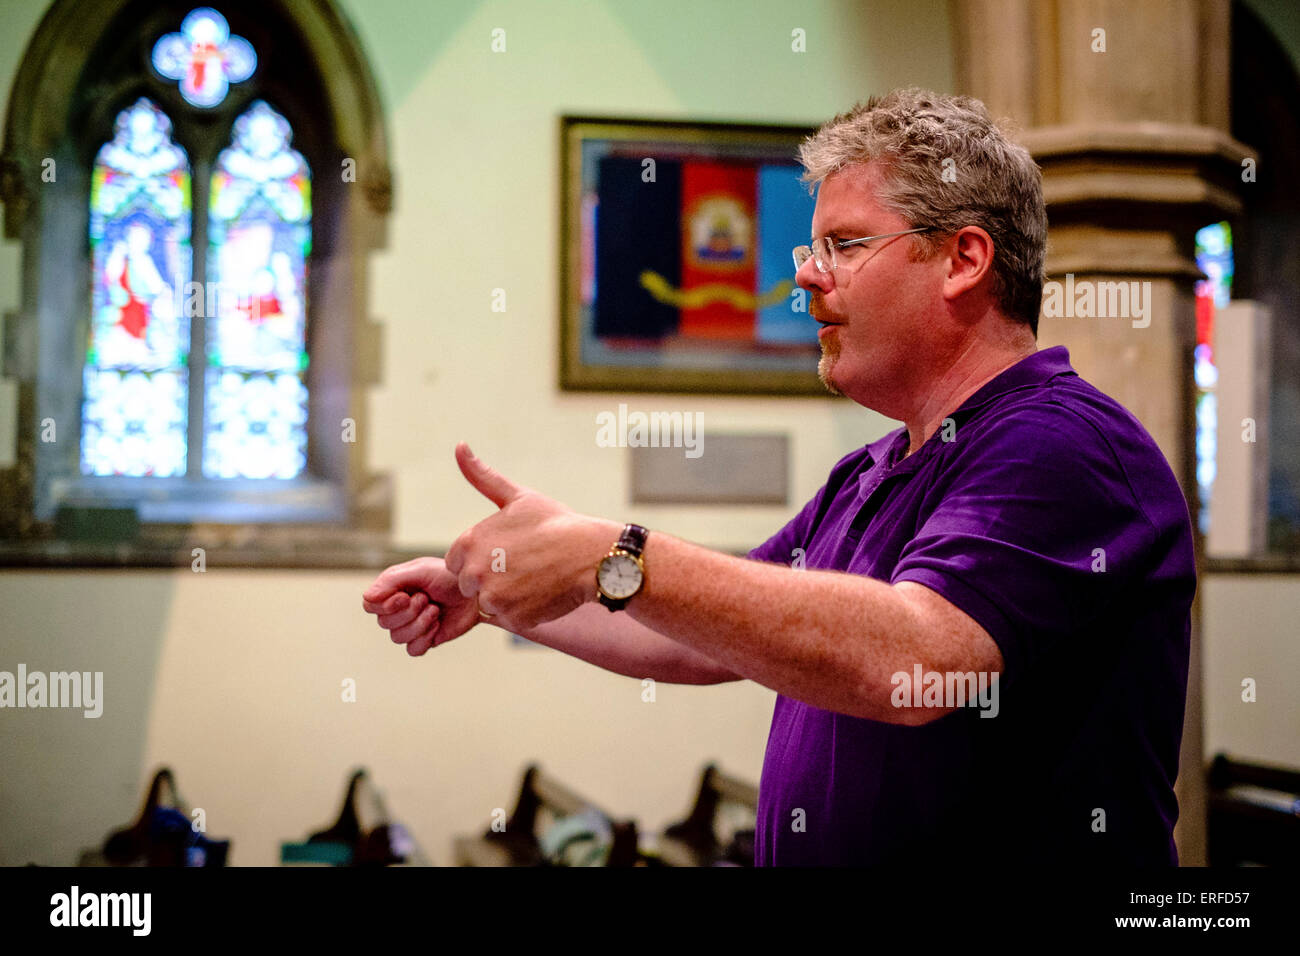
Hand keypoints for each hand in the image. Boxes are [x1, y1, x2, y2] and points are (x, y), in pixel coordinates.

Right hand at [362, 556, 480, 655]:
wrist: (475, 592)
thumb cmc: (448, 576)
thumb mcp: (420, 569)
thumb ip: (391, 580)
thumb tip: (367, 597)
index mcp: (393, 591)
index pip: (370, 605)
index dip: (384, 605)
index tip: (404, 596)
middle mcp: (399, 610)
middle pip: (384, 623)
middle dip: (408, 612)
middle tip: (426, 598)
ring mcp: (412, 626)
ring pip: (398, 638)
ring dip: (419, 623)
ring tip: (435, 609)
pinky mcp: (426, 640)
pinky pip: (413, 650)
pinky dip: (425, 638)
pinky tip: (437, 624)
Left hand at [444, 442, 618, 632]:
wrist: (593, 555)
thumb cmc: (556, 523)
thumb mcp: (517, 497)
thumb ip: (482, 477)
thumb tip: (458, 446)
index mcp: (470, 543)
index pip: (457, 561)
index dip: (482, 558)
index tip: (507, 552)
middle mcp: (475, 573)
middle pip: (470, 585)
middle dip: (492, 578)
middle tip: (523, 566)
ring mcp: (494, 599)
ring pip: (489, 604)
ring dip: (508, 597)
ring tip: (534, 580)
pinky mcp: (513, 620)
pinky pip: (510, 619)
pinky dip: (524, 611)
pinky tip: (542, 593)